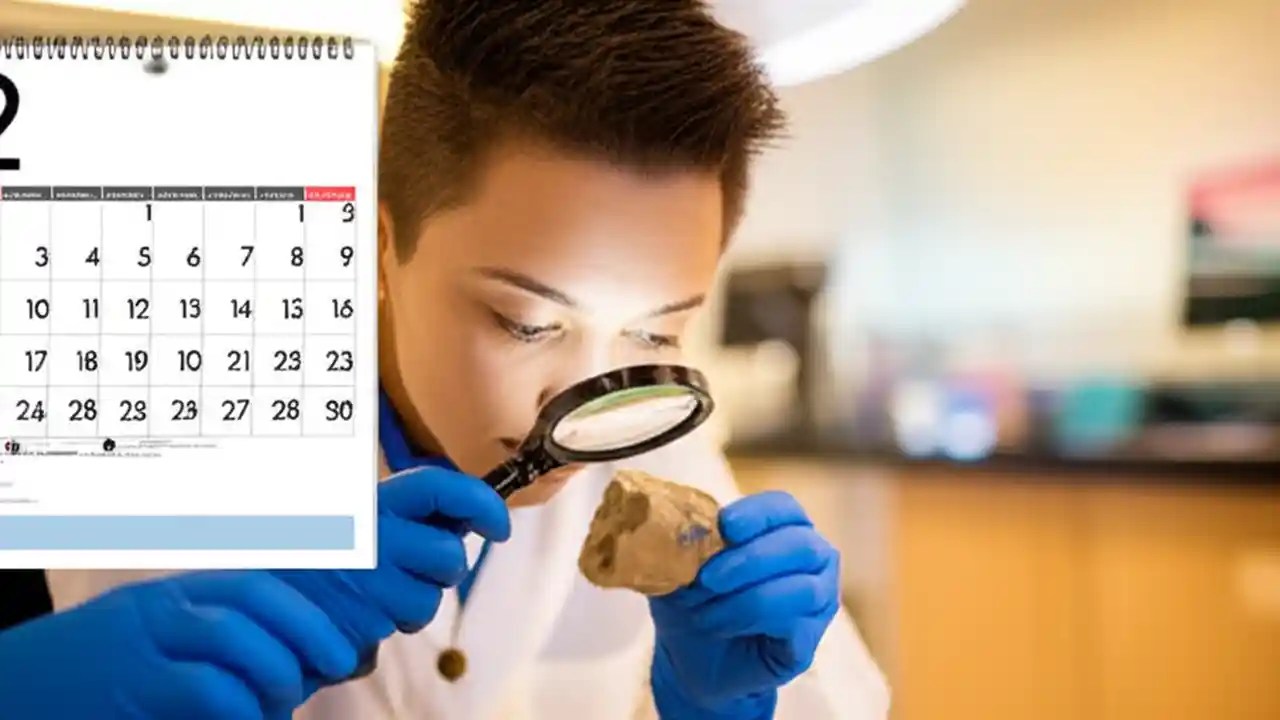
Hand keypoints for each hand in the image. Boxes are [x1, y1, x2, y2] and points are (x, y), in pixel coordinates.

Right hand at [0, 570, 357, 718]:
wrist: (11, 691)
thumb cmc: (96, 679)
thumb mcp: (155, 648)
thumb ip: (215, 648)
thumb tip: (300, 668)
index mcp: (174, 595)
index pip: (258, 583)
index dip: (309, 614)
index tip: (341, 648)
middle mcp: (160, 608)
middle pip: (254, 602)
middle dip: (307, 636)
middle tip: (325, 674)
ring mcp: (141, 644)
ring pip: (235, 638)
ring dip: (276, 675)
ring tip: (279, 709)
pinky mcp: (128, 688)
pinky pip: (207, 690)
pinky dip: (242, 712)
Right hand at [271, 466, 510, 676]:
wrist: (247, 597)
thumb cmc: (305, 555)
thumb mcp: (350, 517)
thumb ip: (404, 514)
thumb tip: (469, 516)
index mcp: (368, 505)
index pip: (438, 488)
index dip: (480, 503)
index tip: (499, 524)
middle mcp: (371, 540)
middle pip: (447, 555)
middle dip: (443, 569)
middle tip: (415, 570)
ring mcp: (366, 585)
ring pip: (426, 601)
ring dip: (409, 603)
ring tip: (370, 592)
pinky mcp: (358, 626)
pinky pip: (394, 630)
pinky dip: (381, 626)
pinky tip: (351, 613)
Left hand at [648, 491, 840, 717]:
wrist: (691, 661)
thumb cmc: (694, 603)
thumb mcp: (680, 567)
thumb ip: (686, 543)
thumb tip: (677, 529)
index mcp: (783, 529)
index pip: (784, 508)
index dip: (758, 514)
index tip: (726, 526)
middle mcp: (812, 559)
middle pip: (799, 545)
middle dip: (750, 559)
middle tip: (707, 579)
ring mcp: (818, 601)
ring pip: (800, 588)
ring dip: (746, 599)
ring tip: (707, 612)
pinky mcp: (809, 642)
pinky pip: (793, 624)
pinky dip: (752, 623)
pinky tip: (723, 627)